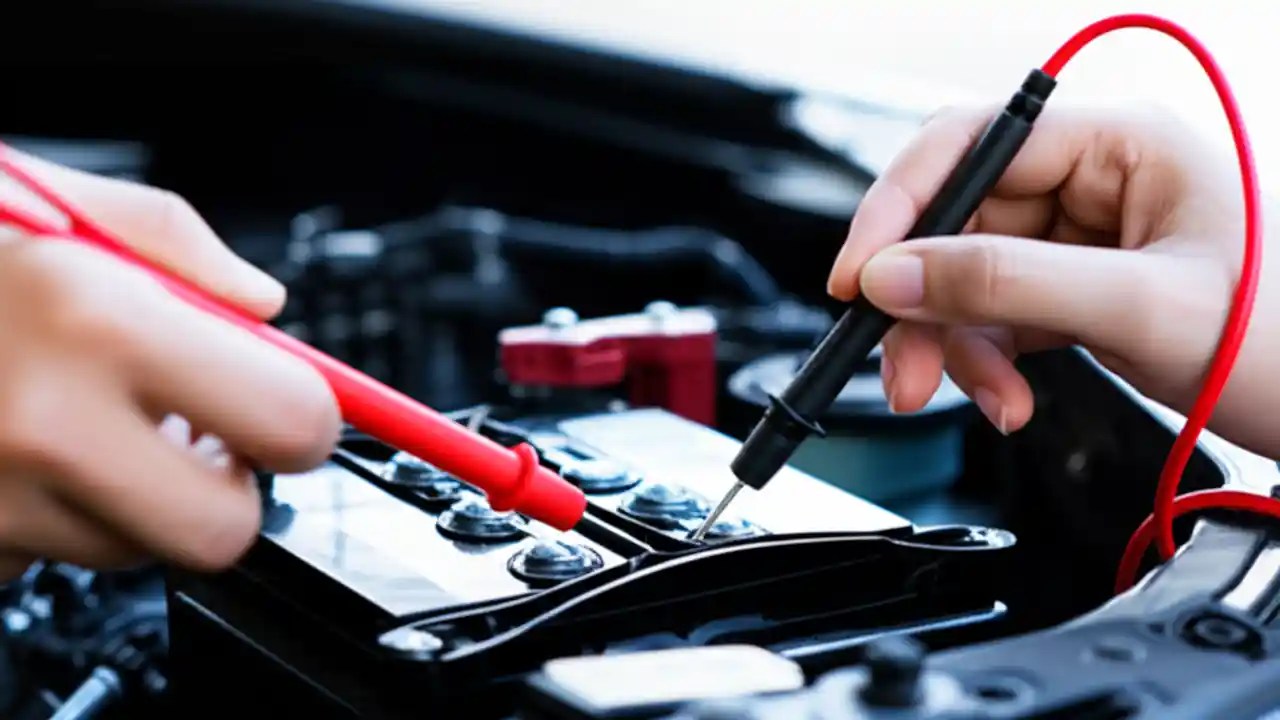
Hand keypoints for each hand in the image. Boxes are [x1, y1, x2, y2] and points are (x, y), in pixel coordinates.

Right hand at [0, 150, 339, 579]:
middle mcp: (45, 427)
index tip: (292, 404)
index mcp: (100, 322)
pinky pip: (52, 555)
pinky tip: (20, 451)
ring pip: (138, 549)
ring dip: (135, 496)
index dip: (306, 417)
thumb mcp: (61, 201)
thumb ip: (181, 250)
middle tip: (201, 434)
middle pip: (225, 531)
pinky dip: (59, 513)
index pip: (292, 424)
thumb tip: (266, 308)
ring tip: (82, 419)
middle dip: (228, 484)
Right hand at [828, 106, 1279, 457]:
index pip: (974, 146)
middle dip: (922, 298)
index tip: (860, 273)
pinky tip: (1005, 396)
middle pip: (956, 219)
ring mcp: (1078, 237)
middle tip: (899, 362)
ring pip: (964, 275)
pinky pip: (991, 314)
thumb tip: (893, 275)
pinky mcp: (1069, 289)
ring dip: (949, 343)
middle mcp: (1093, 180)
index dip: (902, 206)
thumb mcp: (1136, 307)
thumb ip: (1005, 284)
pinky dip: (981, 360)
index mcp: (1122, 144)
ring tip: (978, 398)